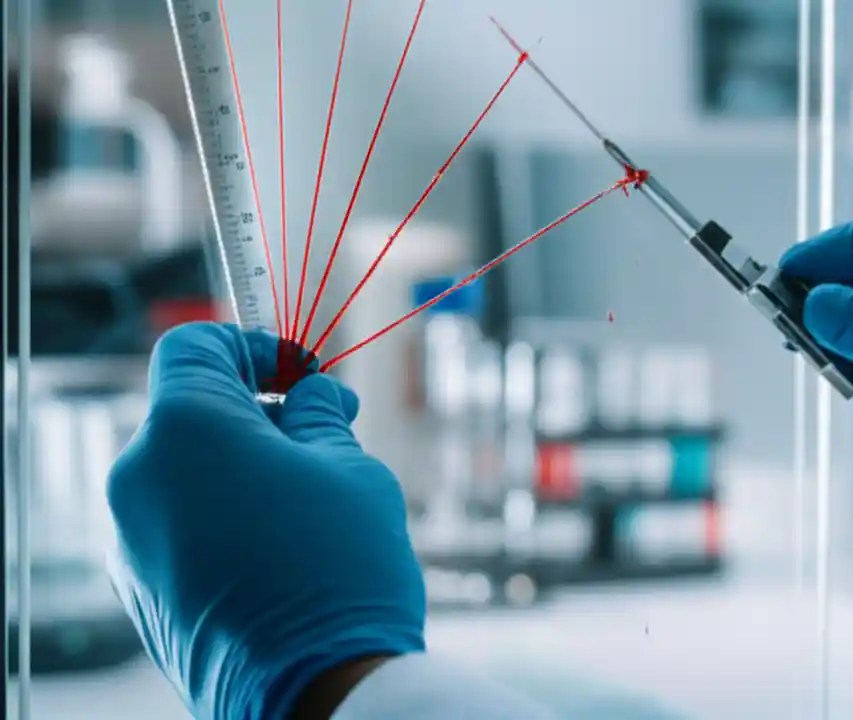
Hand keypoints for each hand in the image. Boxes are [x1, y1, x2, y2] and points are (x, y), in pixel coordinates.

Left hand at [107, 323, 425, 718]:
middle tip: (325, 430)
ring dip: (239, 464)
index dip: (252, 344)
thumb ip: (319, 416)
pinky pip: (176, 523)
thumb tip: (310, 394)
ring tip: (310, 499)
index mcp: (184, 428)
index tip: (302, 370)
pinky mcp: (139, 589)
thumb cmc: (339, 569)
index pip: (194, 346)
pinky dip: (220, 513)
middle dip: (255, 409)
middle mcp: (137, 477)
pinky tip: (280, 545)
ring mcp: (130, 539)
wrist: (317, 693)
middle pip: (188, 410)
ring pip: (183, 470)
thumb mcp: (349, 468)